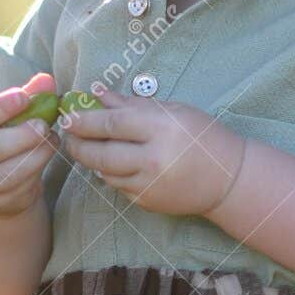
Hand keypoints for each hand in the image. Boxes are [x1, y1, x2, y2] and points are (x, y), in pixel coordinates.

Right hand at [0, 73, 59, 218]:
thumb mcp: (1, 118)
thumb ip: (23, 97)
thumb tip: (47, 80)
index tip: (23, 97)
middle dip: (19, 136)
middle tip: (43, 124)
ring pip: (6, 174)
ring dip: (34, 154)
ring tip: (52, 137)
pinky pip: (19, 187)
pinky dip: (38, 168)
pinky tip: (48, 152)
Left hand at [59, 86, 245, 216]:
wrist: (228, 179)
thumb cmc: (202, 136)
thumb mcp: (173, 111)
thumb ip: (132, 104)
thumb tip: (96, 93)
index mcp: (162, 129)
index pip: (112, 124)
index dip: (85, 120)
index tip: (67, 116)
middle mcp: (154, 159)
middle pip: (102, 152)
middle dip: (79, 144)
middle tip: (67, 135)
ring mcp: (150, 184)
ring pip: (106, 172)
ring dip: (91, 160)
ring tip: (85, 147)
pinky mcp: (148, 202)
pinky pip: (118, 186)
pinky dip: (109, 174)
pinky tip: (110, 164)